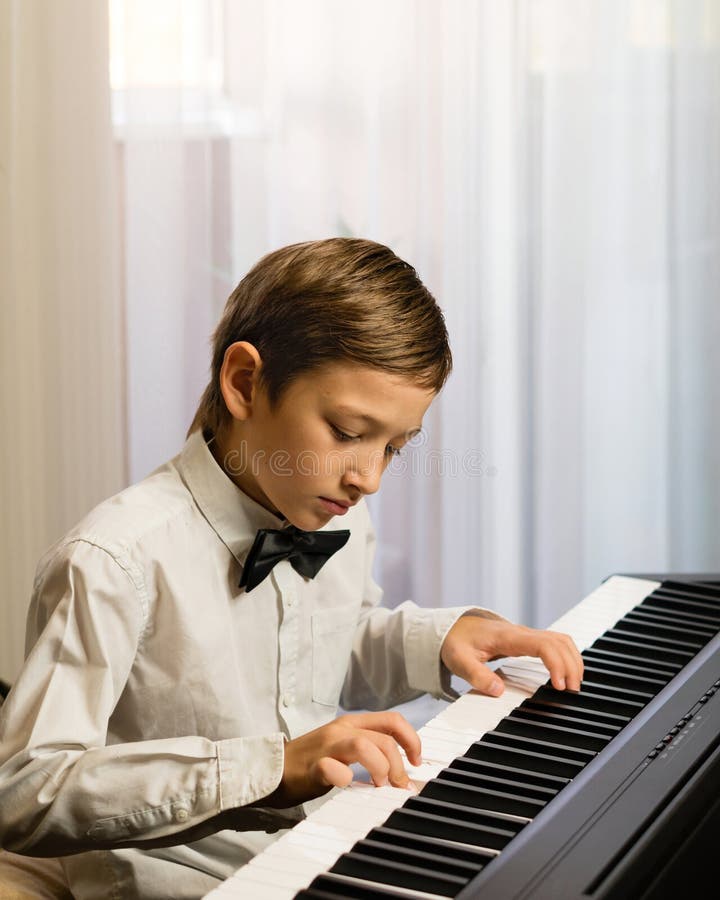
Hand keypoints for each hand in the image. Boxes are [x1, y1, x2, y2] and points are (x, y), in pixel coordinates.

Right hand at [264, 712, 421, 807]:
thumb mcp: (343, 746)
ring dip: (380, 768)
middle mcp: (341, 730)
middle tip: (398, 785)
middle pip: (384, 738)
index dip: (411, 740)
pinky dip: (345, 778)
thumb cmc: (311, 760)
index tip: (416, 761)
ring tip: (378, 786)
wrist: (274, 767)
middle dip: (399, 765)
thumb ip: (368, 749)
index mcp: (351, 723)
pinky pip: (333, 768)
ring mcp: (327, 746)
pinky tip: (347, 785)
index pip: (392, 720)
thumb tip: (400, 768)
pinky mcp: (313, 766)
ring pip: (364, 746)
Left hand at [441, 615, 583, 696]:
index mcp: (508, 637)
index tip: (560, 685)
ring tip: (573, 685)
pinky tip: (567, 673)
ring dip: (572, 660)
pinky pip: (555, 643)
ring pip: (561, 640)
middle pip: (559, 642)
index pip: (543, 644)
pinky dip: (566, 656)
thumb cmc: (457, 642)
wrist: (453, 628)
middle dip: (571, 666)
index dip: (557, 663)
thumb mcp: (459, 660)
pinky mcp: (528, 641)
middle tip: (572, 691)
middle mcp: (521, 633)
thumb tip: (497, 690)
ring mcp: (526, 635)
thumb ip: (477, 675)